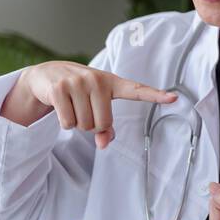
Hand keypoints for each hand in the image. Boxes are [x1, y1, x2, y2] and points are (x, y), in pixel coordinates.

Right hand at [0, 61, 175, 148]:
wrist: (45, 75)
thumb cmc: (78, 93)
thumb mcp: (94, 105)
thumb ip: (105, 127)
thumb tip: (104, 144)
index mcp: (111, 82)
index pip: (136, 90)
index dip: (156, 95)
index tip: (174, 98)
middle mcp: (96, 79)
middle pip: (103, 123)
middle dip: (92, 126)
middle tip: (83, 110)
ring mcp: (77, 82)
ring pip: (84, 125)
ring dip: (76, 124)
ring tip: (71, 107)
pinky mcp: (60, 89)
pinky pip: (68, 123)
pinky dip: (64, 123)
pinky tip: (61, 108)